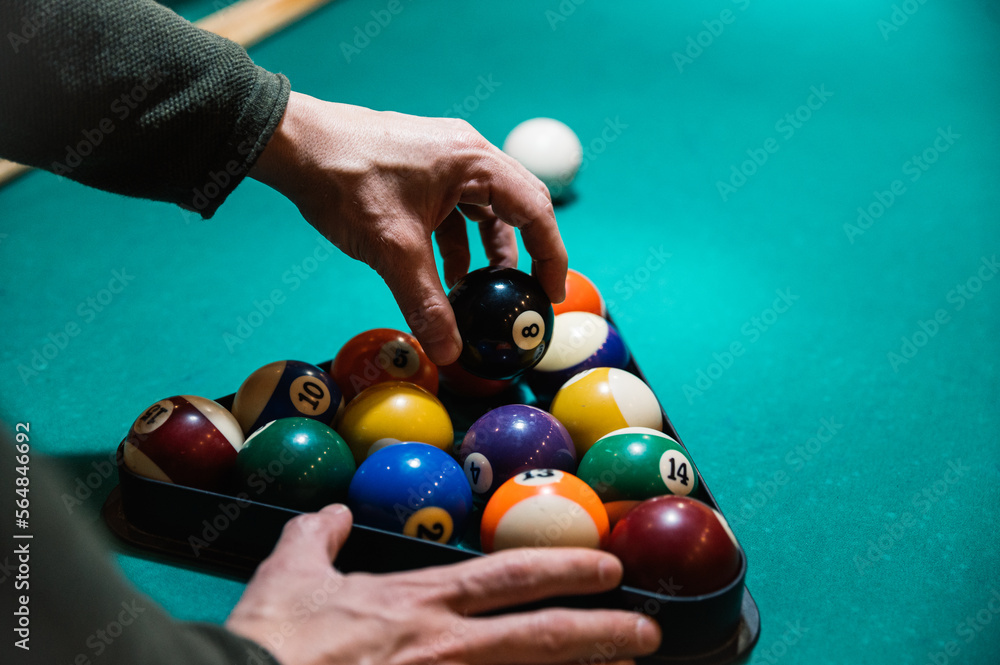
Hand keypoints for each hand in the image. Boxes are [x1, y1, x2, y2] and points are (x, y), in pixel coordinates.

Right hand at [225, 505, 660, 664]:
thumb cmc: (272, 641)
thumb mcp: (290, 574)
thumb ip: (318, 538)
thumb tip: (332, 513)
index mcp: (419, 604)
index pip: (509, 578)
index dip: (563, 570)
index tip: (606, 568)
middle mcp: (445, 648)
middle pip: (540, 638)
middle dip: (601, 632)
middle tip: (649, 633)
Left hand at [250, 92, 568, 364]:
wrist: (293, 145)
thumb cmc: (346, 181)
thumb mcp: (393, 250)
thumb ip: (427, 302)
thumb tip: (450, 351)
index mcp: (473, 161)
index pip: (535, 209)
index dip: (551, 255)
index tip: (550, 294)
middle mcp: (466, 154)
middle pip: (516, 206)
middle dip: (524, 254)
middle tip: (528, 293)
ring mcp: (442, 158)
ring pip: (483, 209)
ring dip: (485, 251)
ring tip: (477, 291)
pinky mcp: (420, 168)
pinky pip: (454, 208)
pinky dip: (456, 241)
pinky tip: (442, 273)